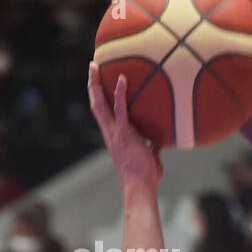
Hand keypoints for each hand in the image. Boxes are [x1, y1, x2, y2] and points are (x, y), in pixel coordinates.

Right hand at [86, 42, 162, 190]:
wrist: (140, 185)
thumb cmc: (146, 176)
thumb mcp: (150, 156)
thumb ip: (151, 146)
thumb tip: (158, 141)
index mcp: (115, 136)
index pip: (104, 113)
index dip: (100, 97)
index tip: (99, 84)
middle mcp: (110, 132)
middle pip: (96, 104)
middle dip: (93, 85)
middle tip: (93, 67)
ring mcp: (115, 132)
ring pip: (101, 104)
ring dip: (97, 84)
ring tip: (95, 66)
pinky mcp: (124, 133)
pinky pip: (121, 109)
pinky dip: (121, 94)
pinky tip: (123, 79)